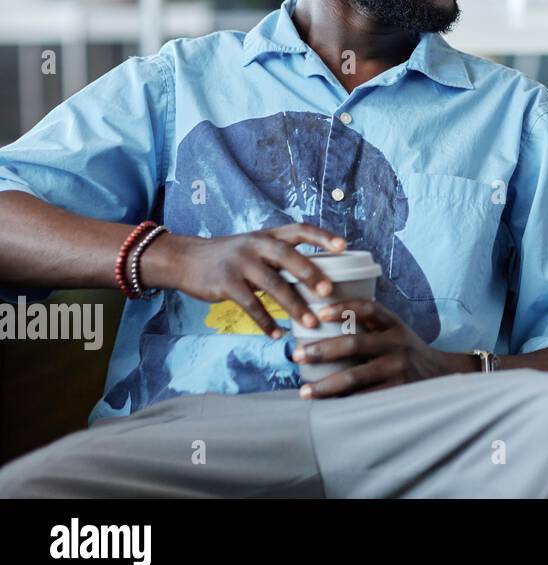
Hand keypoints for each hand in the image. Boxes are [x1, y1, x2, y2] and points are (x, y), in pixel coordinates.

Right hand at [140, 224, 344, 337]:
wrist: (186, 260)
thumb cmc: (231, 257)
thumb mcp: (256, 249)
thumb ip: (281, 259)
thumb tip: (317, 279)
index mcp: (268, 236)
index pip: (300, 229)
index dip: (323, 236)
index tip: (345, 246)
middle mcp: (255, 245)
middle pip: (287, 256)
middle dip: (310, 273)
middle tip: (328, 291)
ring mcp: (239, 263)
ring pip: (272, 284)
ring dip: (293, 305)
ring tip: (310, 324)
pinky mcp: (225, 283)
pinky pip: (250, 305)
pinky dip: (265, 322)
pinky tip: (277, 334)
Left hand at [294, 299, 472, 397]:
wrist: (442, 374)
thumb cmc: (406, 351)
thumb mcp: (395, 332)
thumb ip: (369, 327)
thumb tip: (321, 325)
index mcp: (394, 324)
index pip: (369, 308)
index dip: (344, 307)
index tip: (320, 313)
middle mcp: (397, 343)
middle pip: (354, 344)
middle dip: (322, 351)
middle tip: (297, 356)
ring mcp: (398, 368)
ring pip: (355, 377)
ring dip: (326, 385)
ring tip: (304, 392)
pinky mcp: (398, 391)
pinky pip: (365, 398)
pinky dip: (344, 403)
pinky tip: (327, 407)